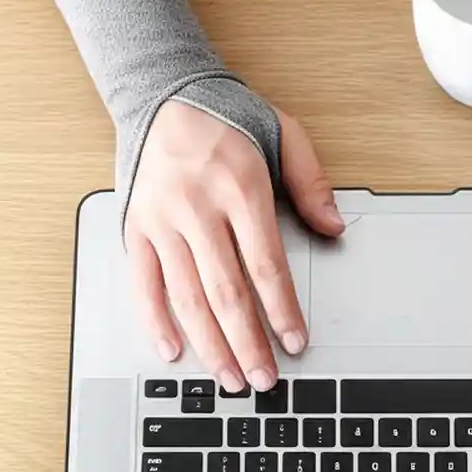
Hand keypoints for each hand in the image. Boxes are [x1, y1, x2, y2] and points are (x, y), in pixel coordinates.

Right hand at [125, 100, 343, 391]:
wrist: (164, 91)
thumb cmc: (227, 115)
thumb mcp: (284, 133)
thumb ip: (311, 182)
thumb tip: (335, 227)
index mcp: (241, 187)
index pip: (266, 265)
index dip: (281, 311)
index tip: (294, 342)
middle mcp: (198, 208)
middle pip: (227, 292)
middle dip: (247, 343)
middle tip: (264, 379)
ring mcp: (163, 221)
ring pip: (187, 296)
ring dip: (210, 343)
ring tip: (229, 377)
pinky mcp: (136, 227)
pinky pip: (144, 282)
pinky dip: (156, 321)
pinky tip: (174, 351)